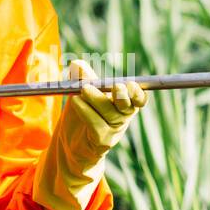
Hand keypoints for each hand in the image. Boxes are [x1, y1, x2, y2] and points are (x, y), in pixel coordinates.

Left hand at [31, 59, 147, 209]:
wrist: (70, 145)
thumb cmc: (81, 115)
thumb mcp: (80, 92)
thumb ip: (80, 77)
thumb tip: (76, 64)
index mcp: (124, 104)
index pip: (139, 99)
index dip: (138, 93)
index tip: (131, 84)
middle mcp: (123, 118)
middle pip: (128, 107)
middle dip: (123, 96)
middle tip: (115, 86)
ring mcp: (113, 132)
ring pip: (111, 114)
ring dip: (98, 99)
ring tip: (83, 89)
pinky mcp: (101, 142)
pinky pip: (97, 126)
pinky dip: (86, 112)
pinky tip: (75, 102)